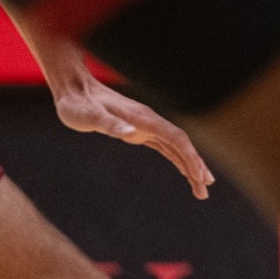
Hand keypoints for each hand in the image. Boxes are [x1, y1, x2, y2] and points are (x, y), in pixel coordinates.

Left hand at [55, 78, 214, 199]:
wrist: (74, 89)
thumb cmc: (78, 104)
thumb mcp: (89, 116)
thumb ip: (111, 124)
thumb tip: (132, 133)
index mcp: (143, 118)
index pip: (176, 138)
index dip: (190, 156)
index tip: (199, 175)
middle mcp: (150, 122)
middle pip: (181, 144)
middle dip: (196, 165)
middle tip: (206, 189)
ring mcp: (146, 126)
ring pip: (176, 147)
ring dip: (190, 166)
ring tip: (201, 187)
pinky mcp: (139, 131)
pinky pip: (165, 147)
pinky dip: (177, 160)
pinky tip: (184, 171)